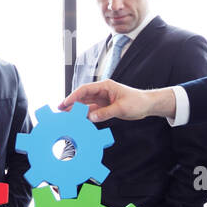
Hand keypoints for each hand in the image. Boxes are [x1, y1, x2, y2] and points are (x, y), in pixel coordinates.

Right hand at [59, 81, 174, 122]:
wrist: (147, 105)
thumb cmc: (137, 102)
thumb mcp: (122, 108)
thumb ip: (105, 113)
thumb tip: (91, 117)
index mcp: (105, 86)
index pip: (85, 90)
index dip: (73, 96)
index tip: (65, 103)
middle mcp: (101, 91)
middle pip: (82, 97)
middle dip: (71, 103)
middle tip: (59, 111)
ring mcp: (102, 99)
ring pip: (85, 104)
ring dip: (76, 110)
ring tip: (65, 116)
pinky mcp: (105, 107)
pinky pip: (91, 111)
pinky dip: (84, 115)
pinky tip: (78, 120)